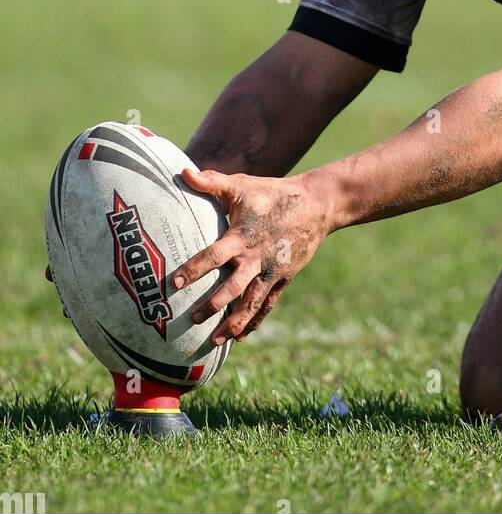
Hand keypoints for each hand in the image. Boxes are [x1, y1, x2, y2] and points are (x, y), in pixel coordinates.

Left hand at [170, 169, 329, 342]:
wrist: (316, 205)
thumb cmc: (273, 193)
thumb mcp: (242, 185)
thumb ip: (211, 182)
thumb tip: (183, 172)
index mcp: (242, 237)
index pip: (214, 256)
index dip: (194, 269)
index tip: (173, 284)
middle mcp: (256, 258)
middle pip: (232, 288)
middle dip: (212, 305)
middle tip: (190, 319)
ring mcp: (272, 271)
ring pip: (251, 304)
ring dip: (233, 323)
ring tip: (214, 341)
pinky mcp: (283, 279)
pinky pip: (267, 305)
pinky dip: (254, 322)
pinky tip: (240, 337)